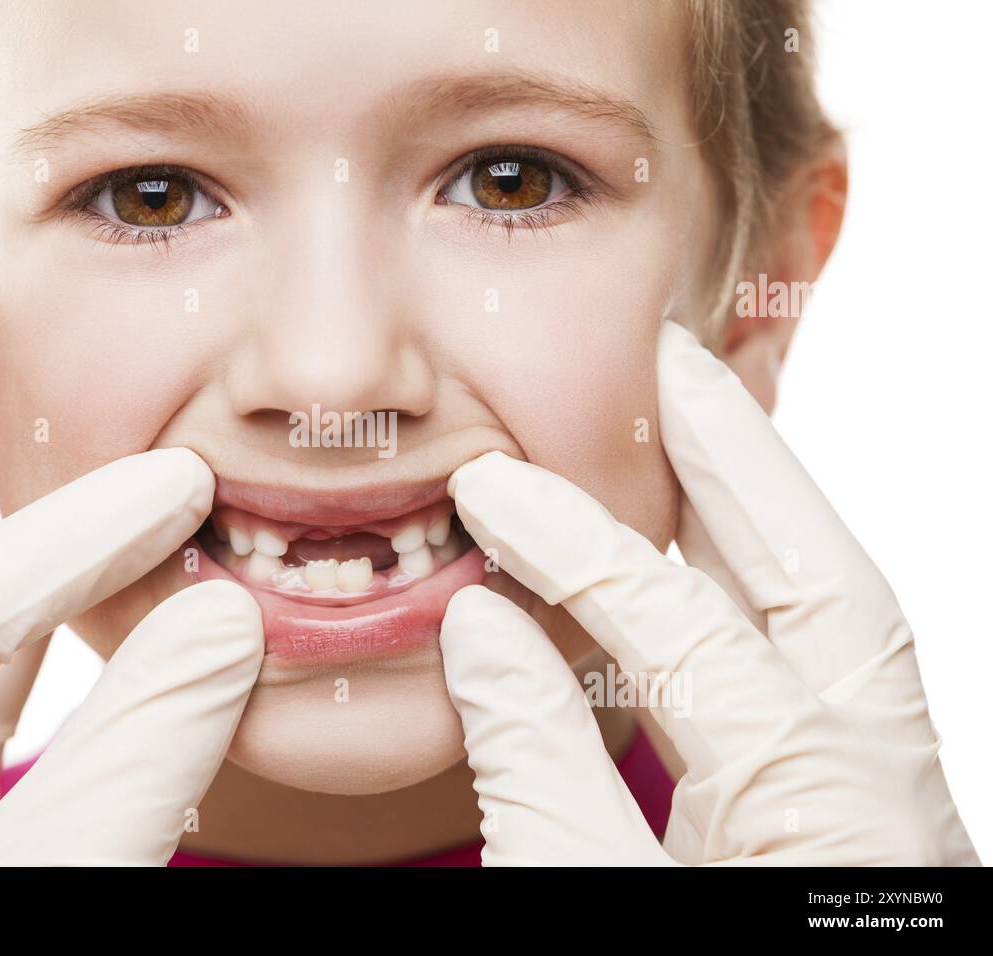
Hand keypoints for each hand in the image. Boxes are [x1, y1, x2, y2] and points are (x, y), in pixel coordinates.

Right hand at [438, 320, 979, 865]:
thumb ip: (535, 769)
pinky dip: (742, 605)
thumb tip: (483, 632)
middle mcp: (879, 793)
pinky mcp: (843, 826)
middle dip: (740, 460)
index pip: (682, 627)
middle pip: (822, 581)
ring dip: (749, 520)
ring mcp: (876, 808)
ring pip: (831, 622)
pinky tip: (681, 574)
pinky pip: (811, 677)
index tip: (494, 490)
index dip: (574, 546)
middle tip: (670, 363)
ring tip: (680, 436)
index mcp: (822, 810)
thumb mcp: (582, 895)